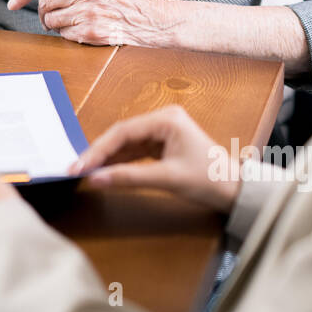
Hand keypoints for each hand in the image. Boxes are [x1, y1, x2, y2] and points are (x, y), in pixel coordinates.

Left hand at [7, 0, 176, 46]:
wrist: (152, 19)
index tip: (12, 3)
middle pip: (44, 3)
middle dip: (43, 12)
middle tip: (53, 15)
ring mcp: (89, 11)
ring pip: (50, 21)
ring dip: (54, 24)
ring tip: (72, 21)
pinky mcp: (92, 31)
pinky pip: (64, 35)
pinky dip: (67, 35)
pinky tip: (83, 29)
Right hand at [68, 105, 241, 213]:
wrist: (236, 191)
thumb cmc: (209, 180)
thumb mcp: (167, 179)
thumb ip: (128, 178)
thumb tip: (95, 179)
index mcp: (167, 119)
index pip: (123, 131)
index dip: (97, 149)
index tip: (78, 166)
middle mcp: (163, 119)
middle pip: (121, 135)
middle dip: (99, 153)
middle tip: (76, 169)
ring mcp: (163, 132)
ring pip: (126, 144)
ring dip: (107, 158)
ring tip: (84, 172)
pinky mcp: (163, 145)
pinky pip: (134, 151)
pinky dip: (120, 162)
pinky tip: (104, 171)